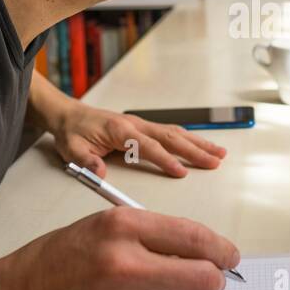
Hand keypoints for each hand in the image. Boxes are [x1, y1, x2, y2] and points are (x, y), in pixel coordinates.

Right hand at [0, 207, 240, 289]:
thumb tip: (201, 247)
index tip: (229, 255)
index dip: (221, 248)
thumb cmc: (58, 259)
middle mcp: (127, 262)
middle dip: (216, 278)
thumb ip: (152, 234)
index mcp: (124, 226)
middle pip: (205, 277)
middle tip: (213, 278)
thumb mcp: (104, 227)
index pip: (195, 236)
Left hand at [51, 102, 226, 178]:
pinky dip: (189, 139)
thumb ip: (87, 162)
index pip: (147, 146)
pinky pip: (171, 132)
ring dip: (198, 143)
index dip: (165, 160)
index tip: (181, 172)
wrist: (70, 115)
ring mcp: (142, 124)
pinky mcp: (144, 127)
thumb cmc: (73, 132)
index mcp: (119, 130)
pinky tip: (201, 146)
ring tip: (219, 153)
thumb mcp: (73, 149)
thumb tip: (100, 173)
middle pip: (171, 137)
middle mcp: (135, 124)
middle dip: (195, 150)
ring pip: (176, 132)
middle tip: (214, 161)